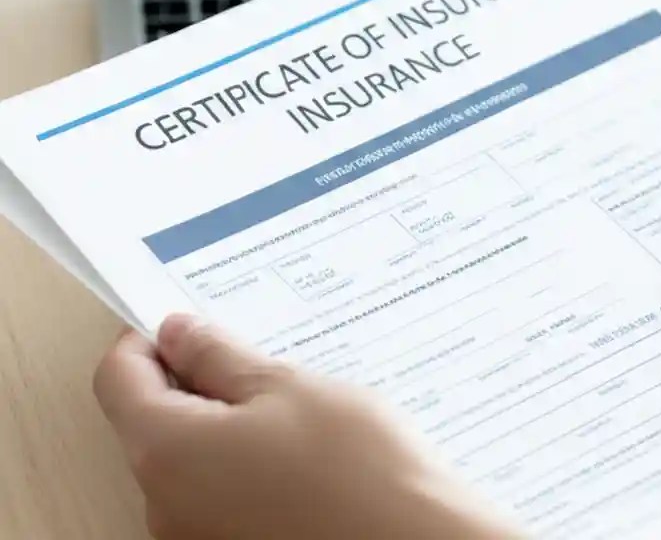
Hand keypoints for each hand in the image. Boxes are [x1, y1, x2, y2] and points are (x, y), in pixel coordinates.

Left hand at [93, 314, 524, 539]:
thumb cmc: (359, 468)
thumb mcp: (290, 388)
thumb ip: (221, 358)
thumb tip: (179, 333)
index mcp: (166, 450)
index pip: (119, 378)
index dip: (147, 340)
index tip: (185, 324)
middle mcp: (164, 504)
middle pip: (152, 423)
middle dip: (197, 385)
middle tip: (263, 364)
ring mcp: (196, 536)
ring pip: (191, 462)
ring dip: (229, 429)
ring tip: (300, 415)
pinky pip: (221, 497)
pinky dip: (249, 469)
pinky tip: (307, 459)